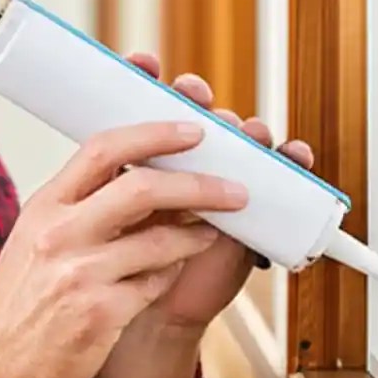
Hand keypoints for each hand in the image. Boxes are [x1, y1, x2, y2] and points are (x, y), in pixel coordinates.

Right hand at [0, 121, 249, 377]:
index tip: (191, 130)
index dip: (154, 134)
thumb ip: (80, 206)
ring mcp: (81, 274)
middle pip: (142, 188)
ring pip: (161, 239)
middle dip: (198, 184)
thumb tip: (140, 174)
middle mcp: (60, 234)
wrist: (0, 368)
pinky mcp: (102, 313)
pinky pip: (157, 282)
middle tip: (232, 187)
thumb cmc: (22, 303)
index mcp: (45, 207)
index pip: (102, 148)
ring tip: (211, 231)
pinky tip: (174, 271)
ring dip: (196, 233)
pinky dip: (171, 273)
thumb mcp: (36, 239)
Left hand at [118, 53, 315, 328]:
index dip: (145, 77)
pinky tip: (294, 155)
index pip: (147, 103)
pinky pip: (280, 176)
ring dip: (246, 128)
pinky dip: (292, 160)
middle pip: (199, 112)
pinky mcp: (251, 205)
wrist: (147, 314)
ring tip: (245, 131)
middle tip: (192, 94)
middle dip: (197, 98)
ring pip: (241, 138)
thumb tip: (82, 138)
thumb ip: (105, 181)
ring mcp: (221, 177)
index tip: (141, 63)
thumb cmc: (121, 262)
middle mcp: (186, 158)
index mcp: (146, 153)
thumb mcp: (102, 219)